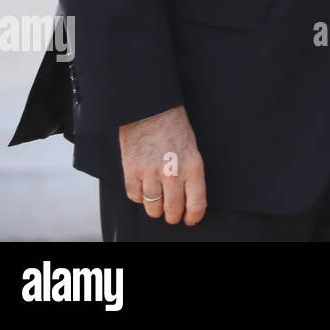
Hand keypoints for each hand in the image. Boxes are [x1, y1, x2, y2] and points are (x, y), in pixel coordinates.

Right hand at [118, 104, 206, 225]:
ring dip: (155, 210)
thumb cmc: (173, 126)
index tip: (190, 220)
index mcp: (193, 166)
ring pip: (152, 206)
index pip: (196, 203)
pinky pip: (135, 196)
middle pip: (173, 209)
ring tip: (157, 207)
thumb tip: (187, 196)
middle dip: (172, 216)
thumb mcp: (191, 148)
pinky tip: (143, 192)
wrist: (150, 109)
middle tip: (172, 216)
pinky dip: (138, 198)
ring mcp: (151, 173)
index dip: (193, 216)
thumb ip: (190, 172)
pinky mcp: (132, 171)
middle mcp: (173, 173)